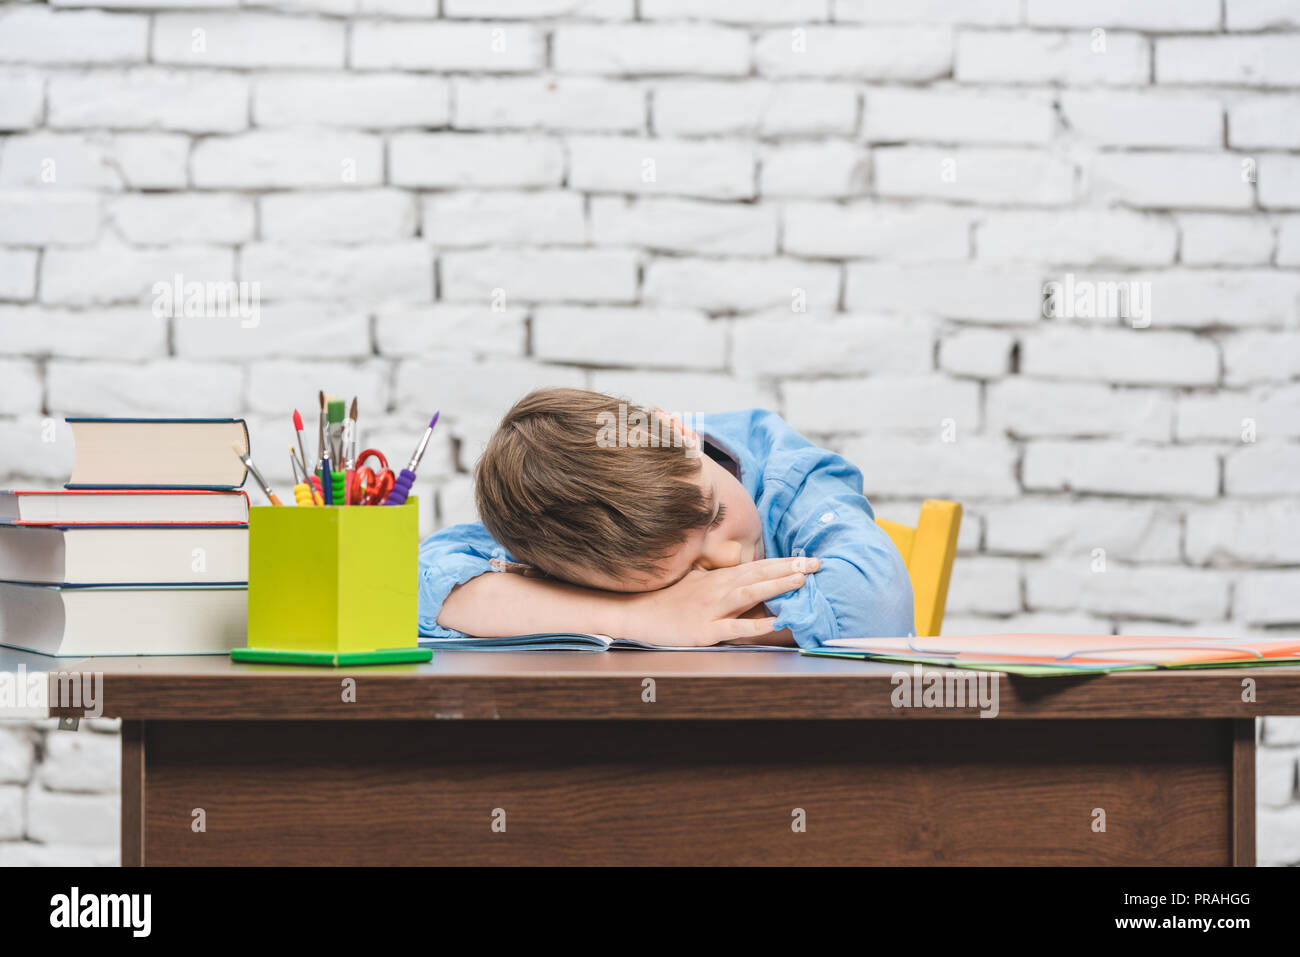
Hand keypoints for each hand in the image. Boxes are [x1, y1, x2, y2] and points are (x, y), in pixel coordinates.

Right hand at [618, 557, 819, 646]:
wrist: (636, 611)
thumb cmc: (667, 597)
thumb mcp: (695, 580)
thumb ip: (719, 575)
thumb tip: (742, 569)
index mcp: (719, 578)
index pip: (758, 567)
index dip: (784, 563)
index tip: (808, 559)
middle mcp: (719, 589)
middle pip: (759, 575)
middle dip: (790, 570)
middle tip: (817, 564)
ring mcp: (713, 608)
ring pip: (750, 594)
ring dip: (776, 586)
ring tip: (801, 581)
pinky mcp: (705, 629)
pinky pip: (734, 627)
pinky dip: (755, 625)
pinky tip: (774, 622)